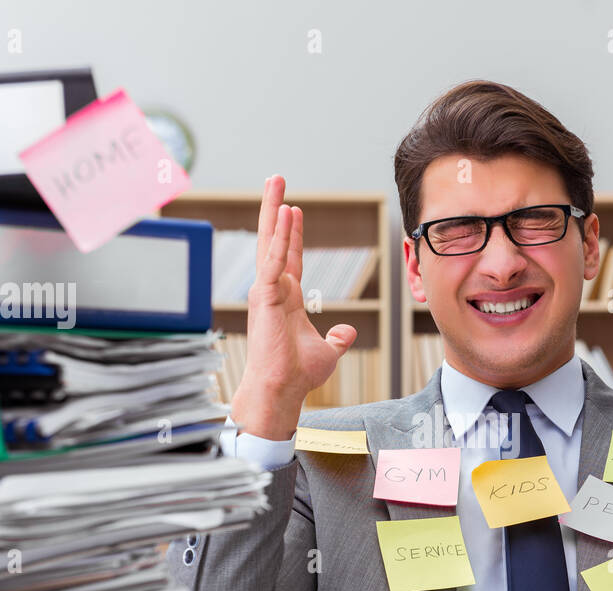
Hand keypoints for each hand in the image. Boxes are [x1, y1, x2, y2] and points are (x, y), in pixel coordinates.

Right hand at [230, 175, 357, 439]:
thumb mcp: (327, 351)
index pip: (289, 256)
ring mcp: (266, 291)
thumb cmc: (297, 374)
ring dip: (272, 210)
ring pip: (269, 242)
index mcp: (286, 299)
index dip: (291, 233)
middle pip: (273, 240)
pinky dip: (278, 238)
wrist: (282, 389)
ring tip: (275, 182)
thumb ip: (337, 338)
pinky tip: (283, 214)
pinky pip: (273, 260)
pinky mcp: (266, 297)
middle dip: (274, 209)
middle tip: (275, 180)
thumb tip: (346, 332)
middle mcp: (273, 290)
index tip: (294, 209)